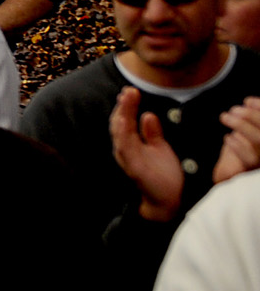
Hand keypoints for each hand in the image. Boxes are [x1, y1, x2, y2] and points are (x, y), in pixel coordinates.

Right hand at [111, 87, 184, 220]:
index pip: (126, 120)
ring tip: (126, 99)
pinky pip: (125, 147)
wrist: (171, 200)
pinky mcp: (133, 167)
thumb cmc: (164, 175)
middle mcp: (126, 148)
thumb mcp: (160, 148)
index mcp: (132, 143)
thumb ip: (152, 132)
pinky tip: (125, 122)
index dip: (127, 105)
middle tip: (129, 90)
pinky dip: (123, 134)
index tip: (131, 91)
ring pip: (120, 132)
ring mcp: (128, 157)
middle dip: (124, 106)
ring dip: (122, 114)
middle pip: (120, 122)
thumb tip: (148, 114)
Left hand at [214, 96, 259, 183]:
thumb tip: (248, 103)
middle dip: (250, 116)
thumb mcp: (244, 129)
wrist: (229, 172)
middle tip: (233, 109)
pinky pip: (248, 156)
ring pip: (257, 140)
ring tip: (224, 117)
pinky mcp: (252, 170)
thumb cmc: (239, 147)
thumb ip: (250, 117)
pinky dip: (236, 143)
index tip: (247, 101)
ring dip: (240, 125)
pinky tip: (228, 138)